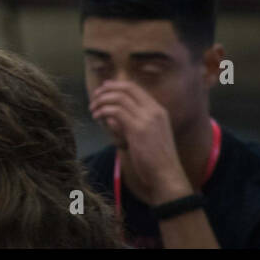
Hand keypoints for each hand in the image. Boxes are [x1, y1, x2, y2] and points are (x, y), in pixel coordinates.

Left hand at [89, 80, 191, 203]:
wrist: (167, 174)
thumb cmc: (155, 158)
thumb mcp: (146, 136)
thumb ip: (131, 124)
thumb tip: (111, 118)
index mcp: (159, 110)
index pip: (135, 87)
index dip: (116, 85)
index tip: (103, 88)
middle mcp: (154, 111)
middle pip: (126, 88)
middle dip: (106, 90)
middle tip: (94, 97)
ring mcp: (148, 119)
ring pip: (119, 98)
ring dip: (101, 101)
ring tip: (93, 110)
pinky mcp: (138, 129)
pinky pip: (116, 111)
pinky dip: (103, 111)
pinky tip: (97, 118)